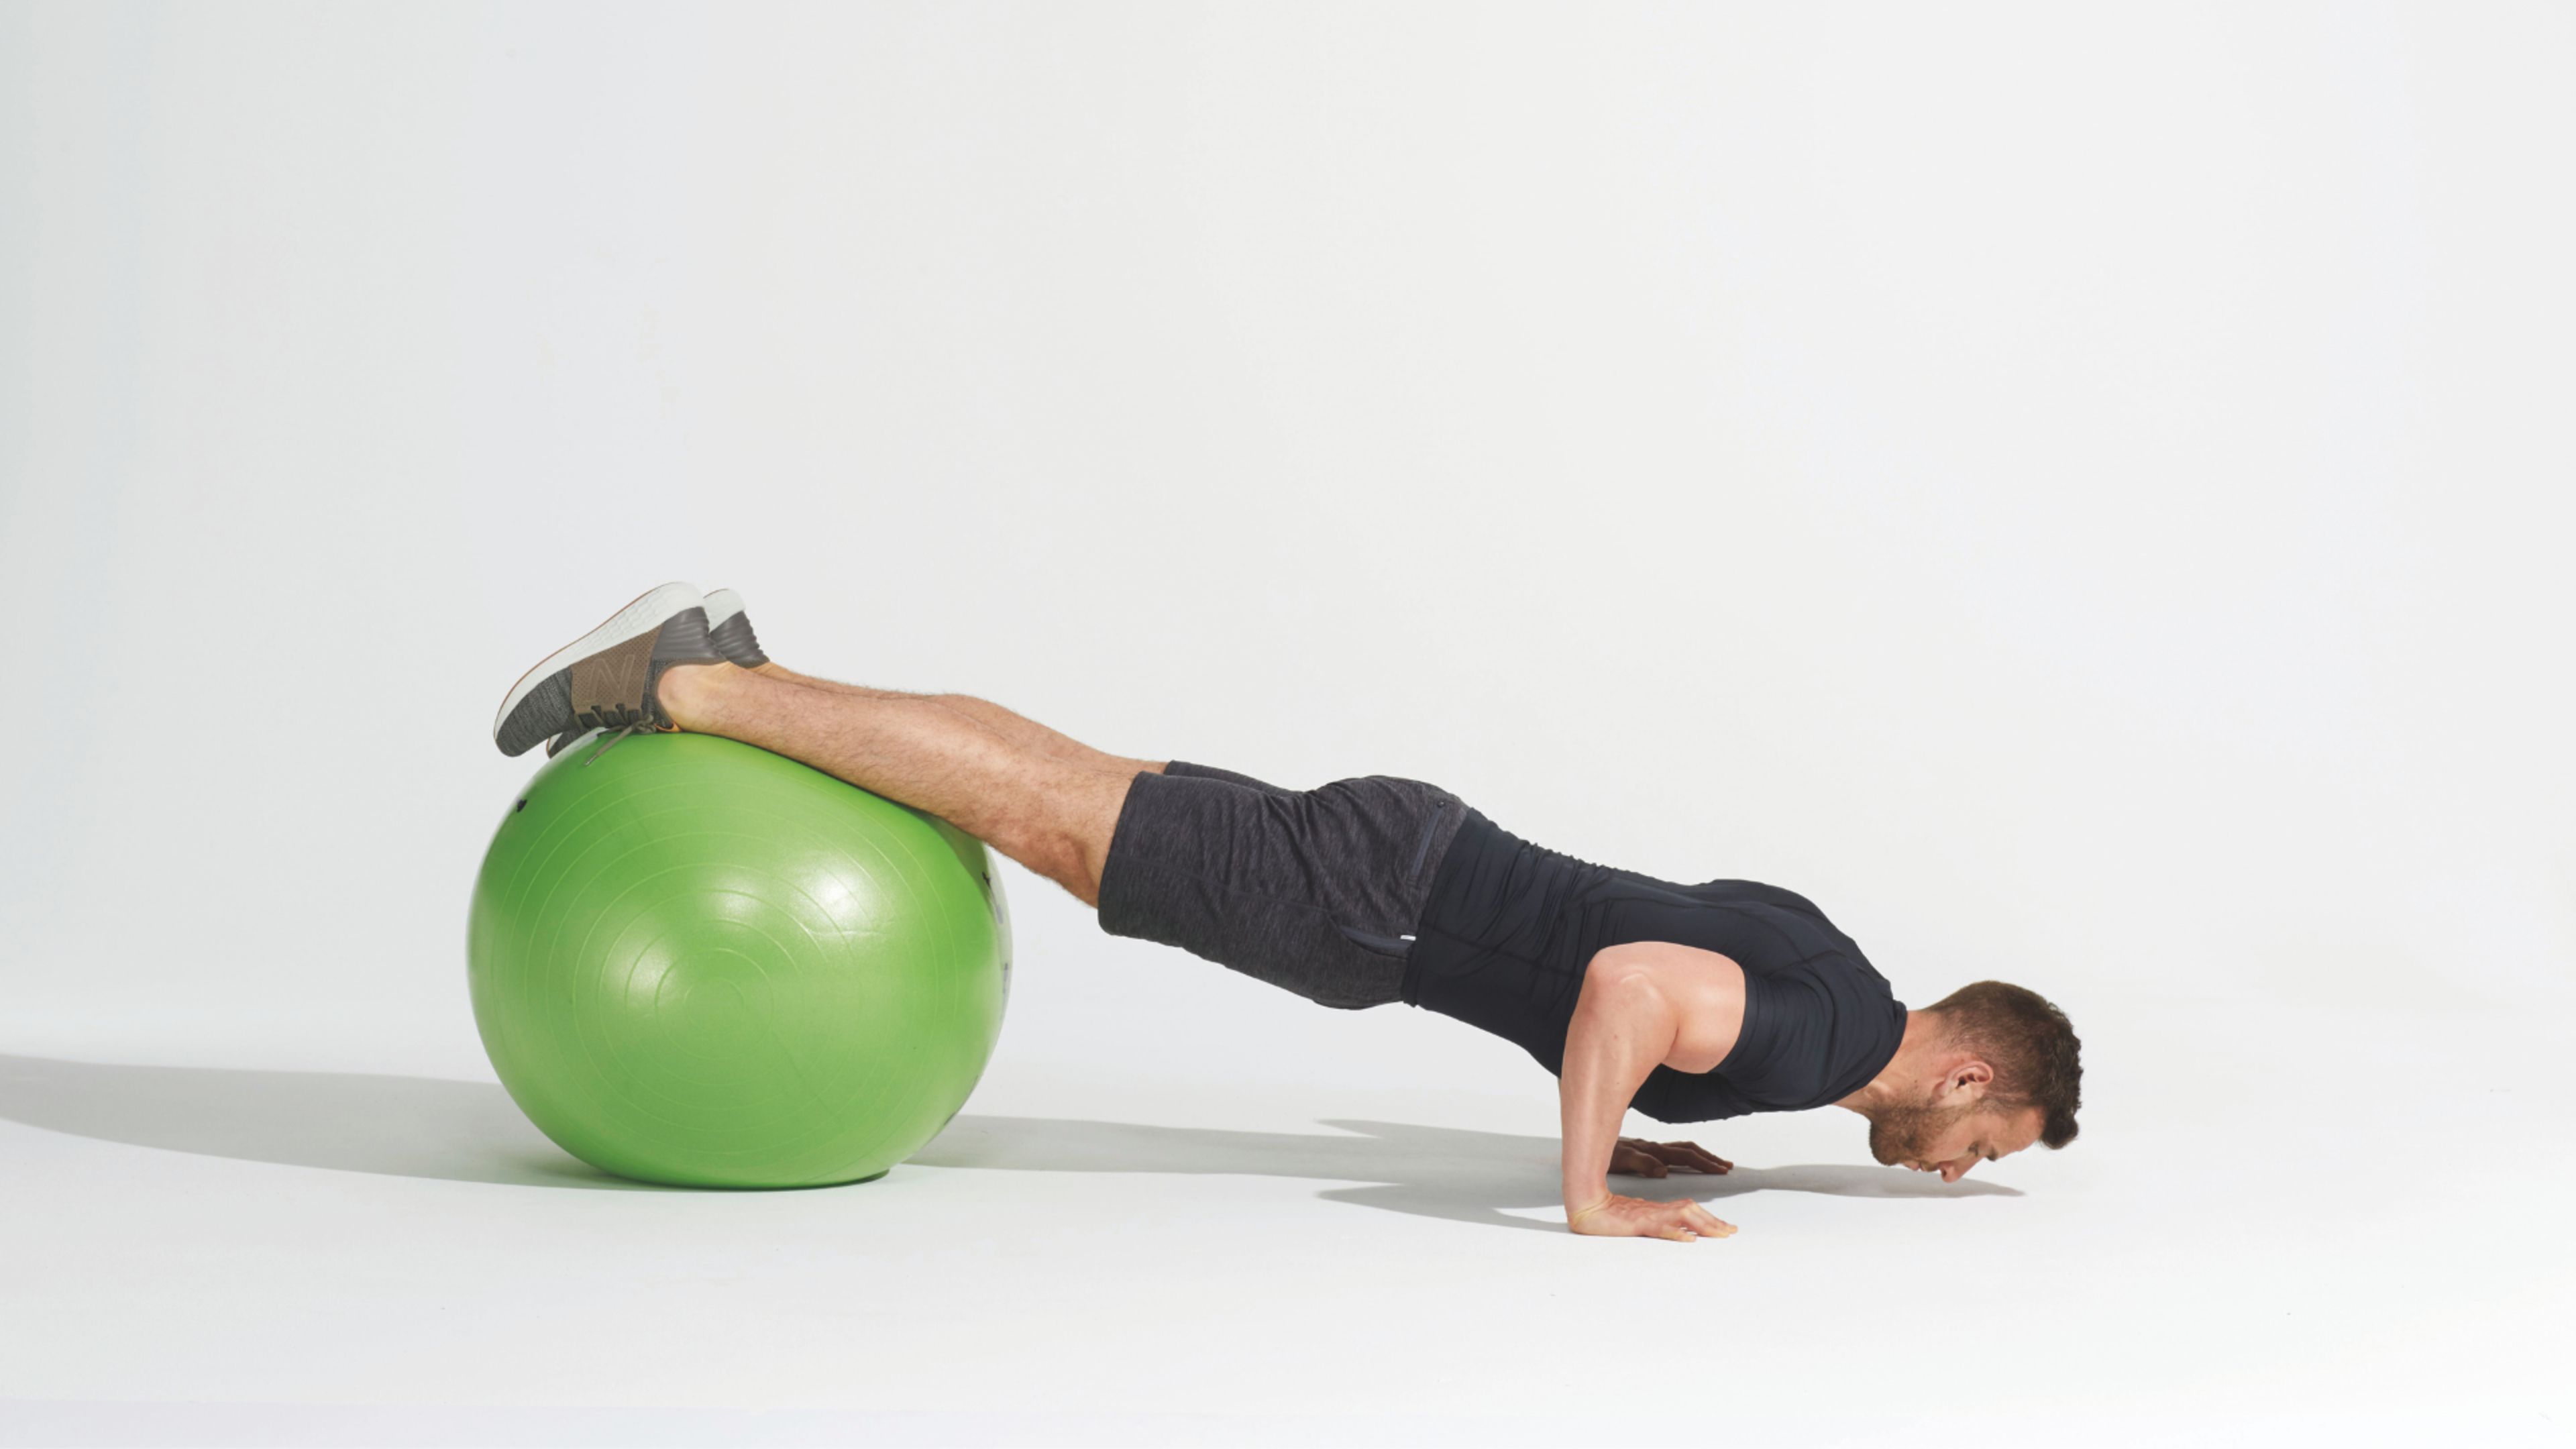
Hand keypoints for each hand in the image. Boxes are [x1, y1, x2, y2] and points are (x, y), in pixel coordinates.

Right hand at [1566, 1191, 1736, 1241]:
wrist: (1586, 1207)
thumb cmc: (1609, 1215)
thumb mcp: (1638, 1220)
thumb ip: (1658, 1223)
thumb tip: (1681, 1232)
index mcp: (1657, 1209)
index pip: (1689, 1210)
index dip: (1709, 1218)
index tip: (1727, 1228)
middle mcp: (1656, 1209)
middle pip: (1691, 1211)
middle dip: (1713, 1222)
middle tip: (1732, 1231)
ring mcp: (1647, 1215)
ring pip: (1681, 1217)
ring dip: (1702, 1225)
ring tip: (1719, 1234)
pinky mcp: (1636, 1223)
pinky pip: (1658, 1228)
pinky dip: (1675, 1233)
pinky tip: (1687, 1240)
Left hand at [1609, 1137, 1732, 1177]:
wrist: (1587, 1141)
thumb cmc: (1604, 1155)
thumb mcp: (1621, 1160)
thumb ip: (1642, 1163)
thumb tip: (1664, 1171)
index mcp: (1655, 1150)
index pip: (1687, 1155)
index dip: (1705, 1163)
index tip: (1722, 1170)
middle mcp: (1656, 1147)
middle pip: (1690, 1150)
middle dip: (1709, 1158)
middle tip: (1727, 1167)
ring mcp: (1652, 1148)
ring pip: (1683, 1148)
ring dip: (1701, 1155)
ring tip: (1716, 1163)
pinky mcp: (1647, 1151)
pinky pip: (1674, 1150)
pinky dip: (1688, 1154)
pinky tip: (1690, 1159)